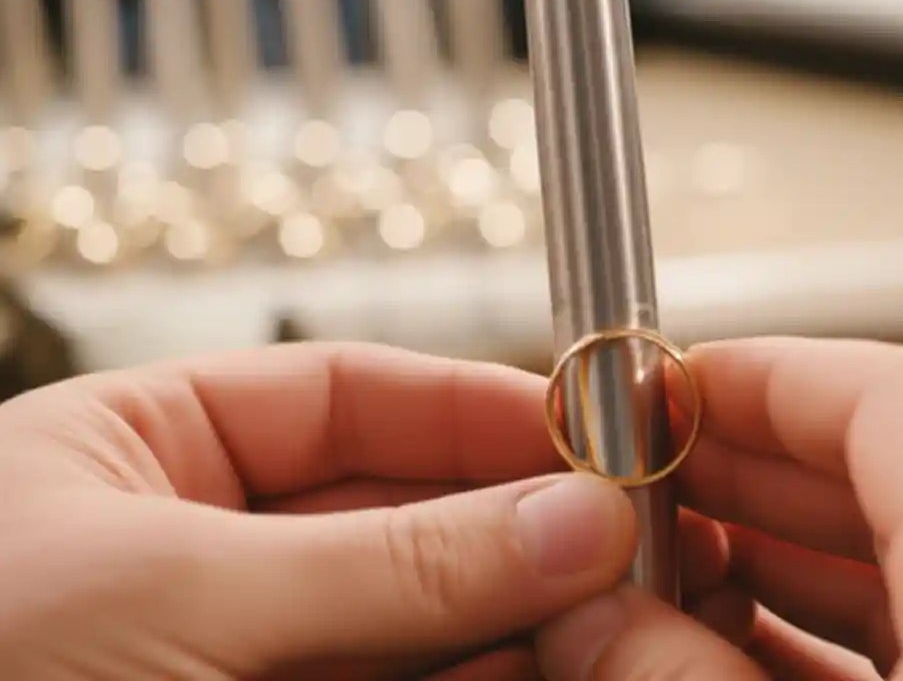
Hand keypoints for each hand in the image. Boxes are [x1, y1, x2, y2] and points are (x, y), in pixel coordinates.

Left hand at [0, 343, 649, 678]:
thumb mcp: (182, 599)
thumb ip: (391, 565)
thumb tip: (563, 515)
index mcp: (139, 455)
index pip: (339, 397)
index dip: (466, 406)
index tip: (579, 431)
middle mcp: (198, 550)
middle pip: (393, 508)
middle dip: (505, 519)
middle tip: (614, 531)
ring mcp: (239, 652)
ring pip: (411, 614)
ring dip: (510, 608)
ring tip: (604, 603)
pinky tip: (544, 664)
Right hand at [536, 338, 902, 679]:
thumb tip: (583, 619)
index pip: (900, 402)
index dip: (766, 374)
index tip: (661, 380)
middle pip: (897, 479)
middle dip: (747, 470)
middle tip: (631, 479)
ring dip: (772, 562)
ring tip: (655, 570)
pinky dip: (817, 639)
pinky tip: (722, 657)